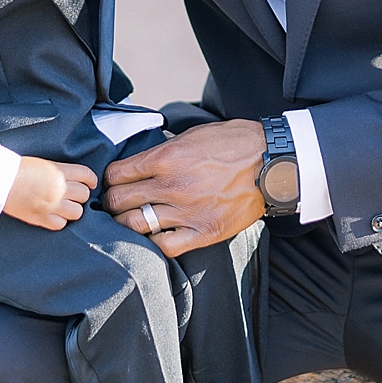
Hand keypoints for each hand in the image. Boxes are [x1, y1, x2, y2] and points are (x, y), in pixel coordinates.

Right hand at [3, 156, 98, 229]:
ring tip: (63, 207)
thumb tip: (72, 180)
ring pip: (77, 212)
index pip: (87, 176)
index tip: (89, 184)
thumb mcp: (42, 164)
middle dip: (79, 195)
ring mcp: (51, 205)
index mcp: (58, 171)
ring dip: (72, 209)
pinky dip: (59, 221)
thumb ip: (58, 172)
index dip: (90, 181)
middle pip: (84, 195)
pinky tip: (53, 215)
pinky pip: (61, 224)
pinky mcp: (41, 218)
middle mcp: (58, 188)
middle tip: (71, 195)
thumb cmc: (15, 168)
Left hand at [101, 119, 265, 255]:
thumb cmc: (232, 144)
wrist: (272, 164)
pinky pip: (164, 246)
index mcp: (165, 158)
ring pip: (135, 225)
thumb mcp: (190, 136)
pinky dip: (153, 243)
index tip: (113, 183)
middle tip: (115, 204)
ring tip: (129, 221)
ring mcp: (187, 211)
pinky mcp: (203, 232)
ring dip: (126, 224)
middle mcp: (171, 186)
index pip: (116, 174)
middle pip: (119, 201)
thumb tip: (140, 161)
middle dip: (111, 203)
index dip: (109, 180)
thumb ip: (162, 151)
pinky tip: (153, 236)